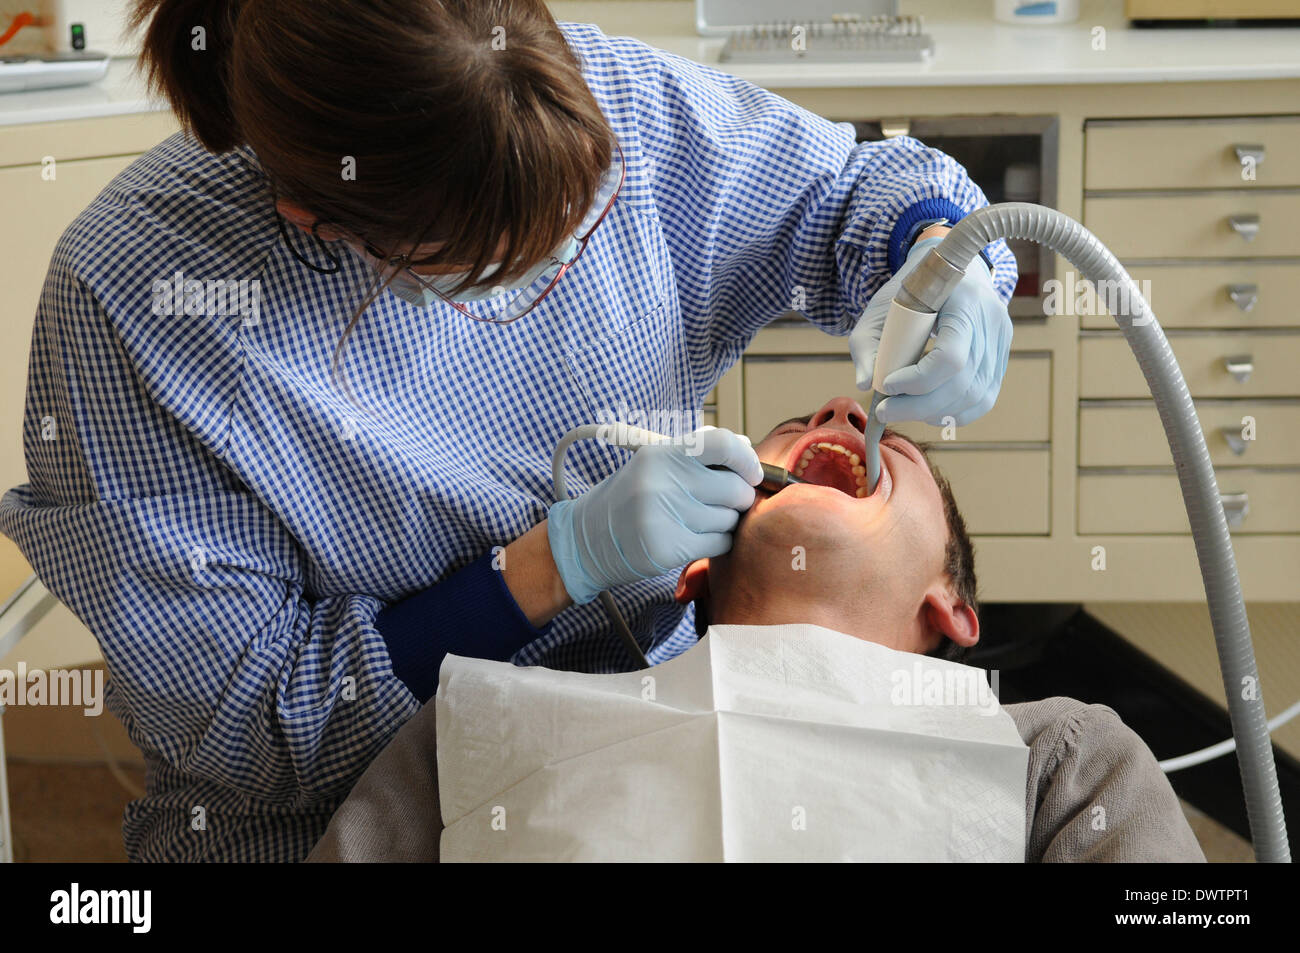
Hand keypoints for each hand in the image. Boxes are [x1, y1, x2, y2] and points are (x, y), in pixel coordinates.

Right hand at [547, 427, 761, 604]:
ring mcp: (664, 517)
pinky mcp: (668, 549)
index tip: (751, 473)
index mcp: (662, 454)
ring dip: (724, 523)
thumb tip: (746, 447)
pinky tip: (695, 538)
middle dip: (738, 498)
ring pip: (730, 520)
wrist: (587, 539)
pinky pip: (720, 544)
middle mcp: (662, 482)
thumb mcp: (655, 464)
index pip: (722, 444)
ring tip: (697, 521)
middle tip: (722, 503)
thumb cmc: (630, 497)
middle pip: (735, 489)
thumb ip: (698, 453)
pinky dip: (716, 543)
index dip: (746, 459)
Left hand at [850, 235, 1012, 426]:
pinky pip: (983, 399)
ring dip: (934, 412)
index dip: (917, 380)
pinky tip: (928, 410)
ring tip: (903, 409)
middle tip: (885, 411)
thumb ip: (867, 343)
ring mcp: (1001, 342)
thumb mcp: (881, 307)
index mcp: (964, 301)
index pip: (950, 357)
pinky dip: (954, 412)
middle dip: (918, 406)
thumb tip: (866, 382)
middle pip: (962, 384)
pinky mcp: (1001, 358)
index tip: (888, 384)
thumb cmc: (911, 289)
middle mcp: (991, 322)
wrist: (949, 269)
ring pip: (974, 397)